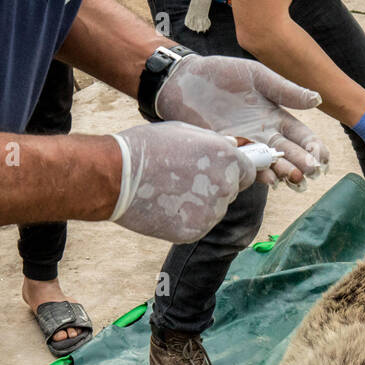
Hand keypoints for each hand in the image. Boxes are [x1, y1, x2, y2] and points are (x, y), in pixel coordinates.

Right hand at [108, 121, 256, 242]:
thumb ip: (213, 143)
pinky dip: (186, 219)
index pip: (248, 172)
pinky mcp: (194, 232)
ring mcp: (211, 212)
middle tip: (184, 180)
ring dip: (200, 204)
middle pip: (230, 192)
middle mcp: (224, 186)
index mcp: (225, 157)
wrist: (116, 176)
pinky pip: (198, 225)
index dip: (234, 172)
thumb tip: (231, 147)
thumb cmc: (147, 147)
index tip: (221, 173)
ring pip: (214, 211)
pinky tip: (165, 207)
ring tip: (170, 192)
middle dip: (214, 187)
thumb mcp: (184, 132)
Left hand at [154, 55, 330, 187]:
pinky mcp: (228, 152)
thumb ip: (285, 90)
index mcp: (275, 116)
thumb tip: (318, 99)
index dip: (313, 146)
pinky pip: (247, 166)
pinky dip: (259, 173)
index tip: (322, 156)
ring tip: (295, 178)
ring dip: (284, 172)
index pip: (300, 135)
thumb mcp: (257, 76)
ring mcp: (246, 145)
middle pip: (289, 152)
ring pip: (271, 163)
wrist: (185, 82)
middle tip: (313, 171)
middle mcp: (263, 134)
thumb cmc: (221, 74)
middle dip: (303, 163)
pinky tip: (270, 178)